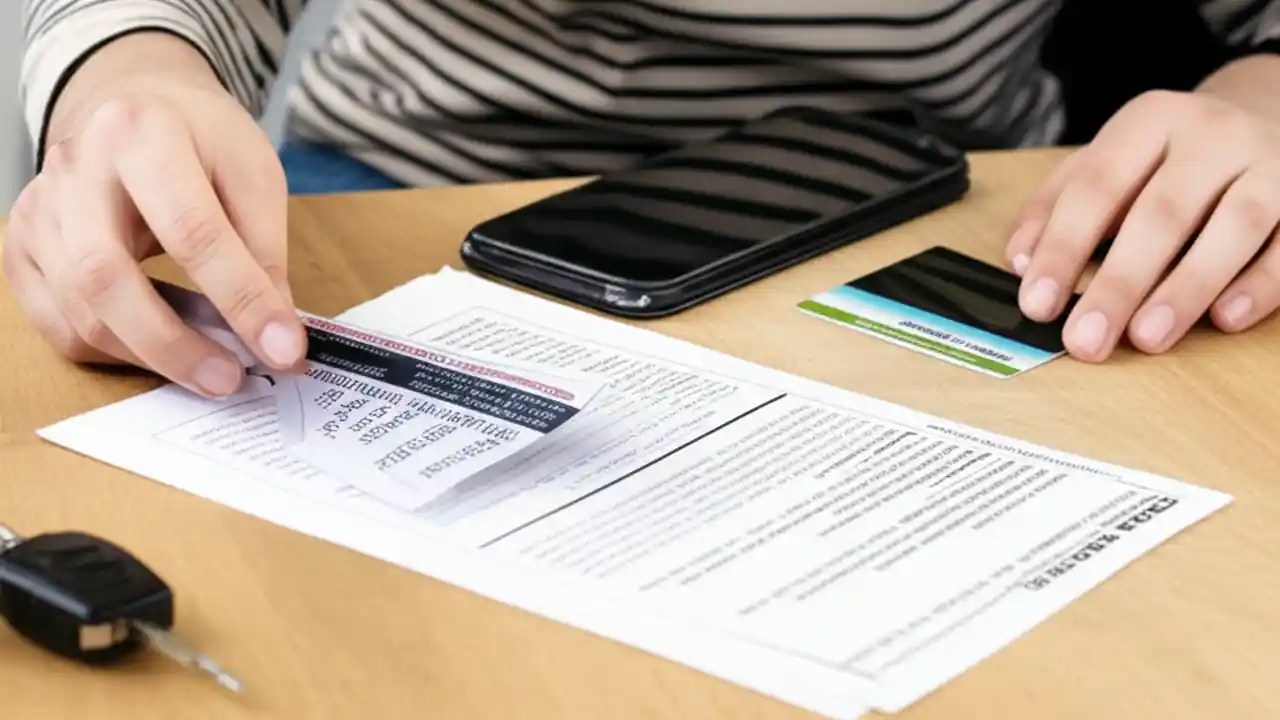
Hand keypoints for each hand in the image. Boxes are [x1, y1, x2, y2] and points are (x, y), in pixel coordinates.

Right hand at [2, 33, 303, 395]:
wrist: (137, 107)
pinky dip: (113, 352)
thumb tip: (277, 338)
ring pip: (78, 310)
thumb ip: (265, 254)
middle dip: (174, 344)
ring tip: (210, 371)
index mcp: (142, 132)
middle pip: (107, 277)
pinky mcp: (23, 247)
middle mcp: (74, 168)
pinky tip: (159, 351)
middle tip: (231, 379)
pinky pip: (57, 324)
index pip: (191, 231)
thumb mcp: (254, 176)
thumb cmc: (203, 142)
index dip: (241, 298)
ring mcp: (39, 209)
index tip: (283, 348)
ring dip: (149, 357)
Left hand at [1005, 88, 1279, 360]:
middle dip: (1119, 283)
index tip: (1036, 303)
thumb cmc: (1169, 157)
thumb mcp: (1106, 162)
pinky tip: (1225, 319)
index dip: (1063, 247)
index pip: (1096, 187)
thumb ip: (1055, 207)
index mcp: (1150, 121)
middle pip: (1162, 213)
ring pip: (1233, 227)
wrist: (1271, 110)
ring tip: (1146, 338)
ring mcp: (1271, 163)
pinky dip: (1260, 284)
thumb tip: (1020, 261)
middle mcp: (1213, 134)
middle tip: (1085, 340)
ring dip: (1187, 288)